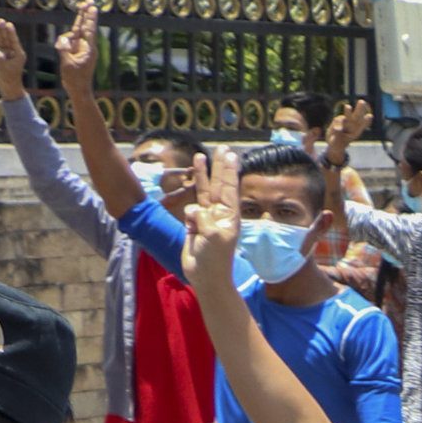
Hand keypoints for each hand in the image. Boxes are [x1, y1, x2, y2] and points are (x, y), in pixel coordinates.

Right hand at [53, 0, 95, 85]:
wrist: (78, 89)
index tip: (92, 7)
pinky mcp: (76, 51)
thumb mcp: (67, 63)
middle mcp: (87, 46)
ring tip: (67, 54)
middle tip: (89, 1)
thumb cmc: (75, 78)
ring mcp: (82, 48)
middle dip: (85, 14)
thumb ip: (64, 49)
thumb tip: (63, 39)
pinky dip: (64, 43)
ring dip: (66, 39)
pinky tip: (62, 49)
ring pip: (72, 35)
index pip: (89, 29)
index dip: (89, 17)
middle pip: (84, 26)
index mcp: (88, 49)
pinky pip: (69, 41)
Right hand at [184, 146, 241, 288]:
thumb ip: (204, 218)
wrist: (205, 274)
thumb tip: (195, 209)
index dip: (229, 171)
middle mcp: (220, 213)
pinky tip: (192, 228)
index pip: (230, 188)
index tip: (232, 155)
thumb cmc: (214, 258)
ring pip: (204, 191)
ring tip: (200, 155)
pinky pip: (191, 210)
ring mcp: (207, 217)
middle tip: (222, 148)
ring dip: (203, 174)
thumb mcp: (213, 237)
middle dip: (219, 165)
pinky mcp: (195, 223)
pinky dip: (190, 213)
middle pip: (219, 183)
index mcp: (230, 215)